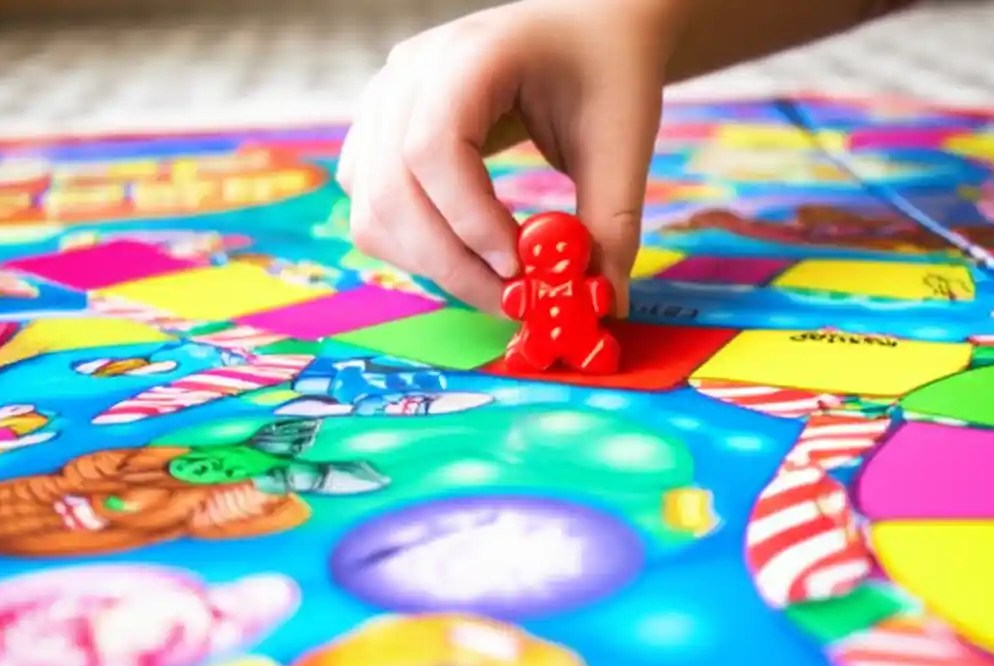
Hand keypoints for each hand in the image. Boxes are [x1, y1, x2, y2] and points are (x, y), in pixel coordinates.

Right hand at [337, 0, 680, 314]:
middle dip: (451, 262)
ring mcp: (384, 103)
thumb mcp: (621, 142)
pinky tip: (471, 257)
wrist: (587, 30)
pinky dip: (415, 248)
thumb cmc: (605, 68)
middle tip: (513, 301)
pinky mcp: (380, 135)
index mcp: (470, 55)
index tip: (521, 268)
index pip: (434, 148)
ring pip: (372, 209)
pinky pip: (372, 209)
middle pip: (392, 188)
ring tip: (499, 285)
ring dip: (430, 263)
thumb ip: (611, 224)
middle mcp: (409, 74)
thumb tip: (601, 307)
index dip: (470, 220)